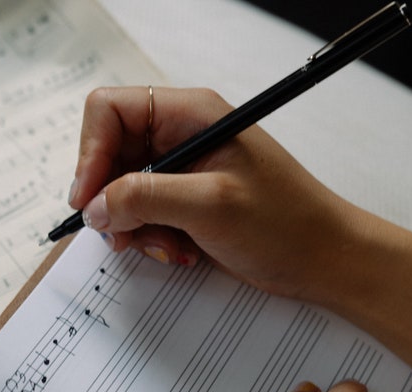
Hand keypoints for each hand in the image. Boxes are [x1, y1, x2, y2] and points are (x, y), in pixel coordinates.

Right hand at [70, 86, 353, 298]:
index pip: (109, 112)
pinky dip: (150, 239)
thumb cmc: (285, 223)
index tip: (89, 201)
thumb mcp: (210, 206)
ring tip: (168, 247)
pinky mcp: (183, 203)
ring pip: (121, 193)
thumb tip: (94, 207)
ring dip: (133, 227)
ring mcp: (181, 172)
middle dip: (112, 201)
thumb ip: (145, 199)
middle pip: (109, 156)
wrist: (322, 259)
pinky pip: (142, 216)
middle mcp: (180, 136)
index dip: (90, 155)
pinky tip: (180, 251)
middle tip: (125, 236)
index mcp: (189, 115)